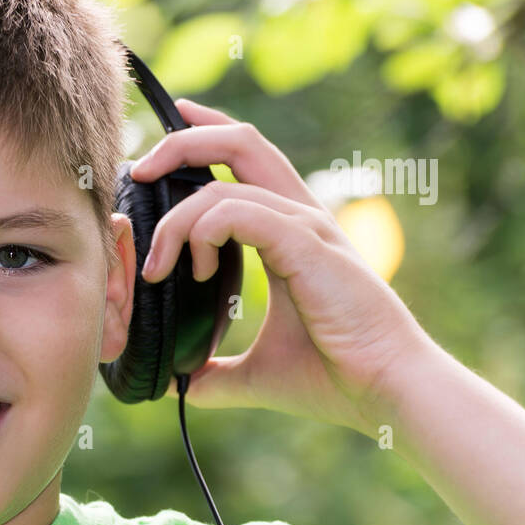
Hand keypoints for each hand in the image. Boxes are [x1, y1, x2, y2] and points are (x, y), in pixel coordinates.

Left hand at [133, 99, 433, 437]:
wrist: (384, 391)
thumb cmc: (334, 378)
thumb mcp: (258, 374)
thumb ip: (216, 374)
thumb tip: (177, 386)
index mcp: (291, 231)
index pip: (247, 158)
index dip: (205, 133)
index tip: (163, 135)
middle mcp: (299, 218)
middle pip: (240, 141)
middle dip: (181, 143)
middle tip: (139, 172)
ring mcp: (306, 227)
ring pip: (223, 188)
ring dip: (177, 222)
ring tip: (159, 268)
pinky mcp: (306, 246)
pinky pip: (240, 213)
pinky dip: (205, 232)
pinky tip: (200, 271)